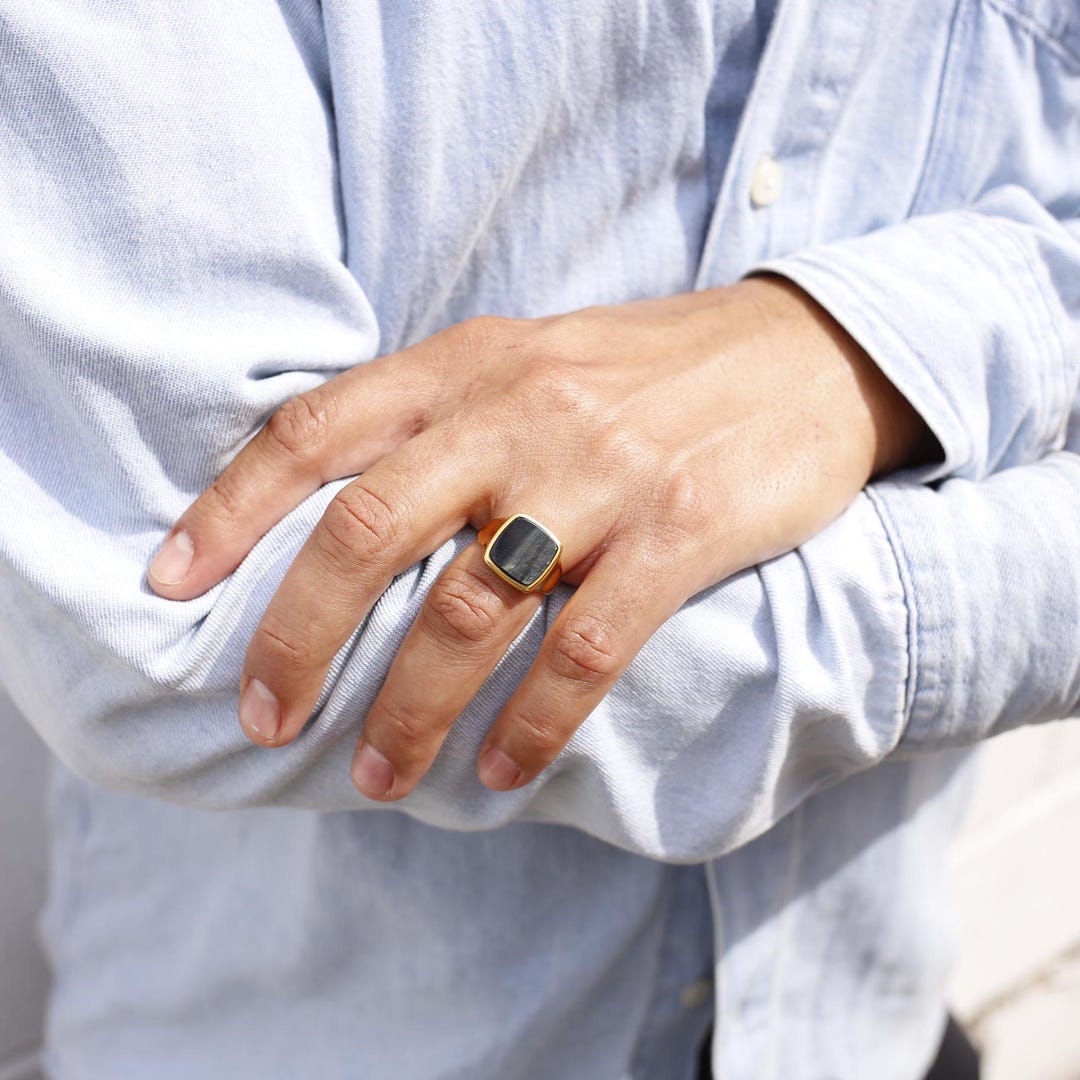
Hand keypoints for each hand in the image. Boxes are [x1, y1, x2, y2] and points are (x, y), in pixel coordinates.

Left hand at [146, 276, 936, 798]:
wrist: (808, 354)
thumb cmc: (651, 372)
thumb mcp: (534, 357)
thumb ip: (444, 416)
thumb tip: (344, 511)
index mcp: (471, 361)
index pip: (316, 429)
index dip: (231, 510)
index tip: (172, 585)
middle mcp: (524, 410)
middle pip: (369, 531)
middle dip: (298, 638)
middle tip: (264, 717)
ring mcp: (605, 472)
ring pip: (469, 609)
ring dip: (410, 708)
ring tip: (379, 773)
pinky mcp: (685, 529)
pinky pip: (585, 648)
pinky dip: (533, 722)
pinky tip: (503, 769)